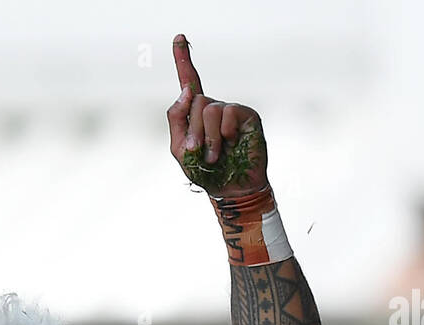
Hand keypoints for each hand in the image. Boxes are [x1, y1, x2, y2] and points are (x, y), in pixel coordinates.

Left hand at [167, 34, 268, 197]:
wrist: (230, 190)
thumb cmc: (205, 173)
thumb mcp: (179, 148)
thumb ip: (176, 118)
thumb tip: (188, 90)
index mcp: (196, 114)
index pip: (189, 82)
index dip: (182, 59)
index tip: (178, 36)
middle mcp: (214, 107)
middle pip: (194, 100)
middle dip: (193, 131)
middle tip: (200, 153)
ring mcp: (231, 110)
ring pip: (209, 108)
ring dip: (207, 137)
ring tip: (214, 155)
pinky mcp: (247, 115)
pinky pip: (227, 113)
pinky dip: (223, 134)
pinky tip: (230, 145)